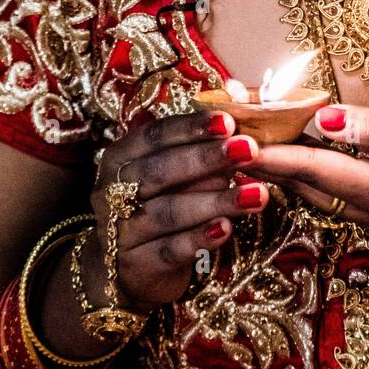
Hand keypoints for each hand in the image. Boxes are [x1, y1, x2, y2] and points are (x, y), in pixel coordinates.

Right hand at [87, 110, 268, 312]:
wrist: (130, 268)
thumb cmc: (161, 204)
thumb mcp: (175, 170)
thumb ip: (200, 140)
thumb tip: (238, 100)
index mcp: (120, 157)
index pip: (154, 136)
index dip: (191, 127)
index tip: (229, 121)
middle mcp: (112, 191)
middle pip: (160, 170)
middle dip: (206, 158)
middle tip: (249, 150)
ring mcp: (119, 230)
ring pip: (168, 211)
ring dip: (215, 201)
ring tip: (256, 194)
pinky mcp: (135, 265)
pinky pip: (169, 250)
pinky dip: (199, 239)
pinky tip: (227, 228)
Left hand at [244, 103, 368, 236]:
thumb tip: (324, 120)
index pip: (314, 171)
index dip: (271, 155)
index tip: (234, 143)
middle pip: (307, 188)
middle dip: (267, 164)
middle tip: (228, 139)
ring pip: (319, 195)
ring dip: (285, 170)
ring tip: (251, 144)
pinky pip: (336, 195)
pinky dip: (310, 174)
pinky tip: (297, 155)